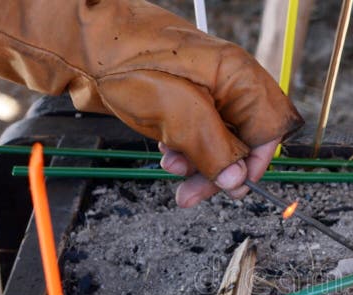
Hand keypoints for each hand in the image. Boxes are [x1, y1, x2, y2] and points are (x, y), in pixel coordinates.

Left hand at [0, 0, 302, 204]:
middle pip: (247, 140)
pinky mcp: (191, 103)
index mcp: (238, 77)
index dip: (255, 161)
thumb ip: (211, 147)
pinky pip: (203, 137)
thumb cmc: (125, 60)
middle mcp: (230, 85)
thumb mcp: (173, 110)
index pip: (271, 129)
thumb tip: (237, 182)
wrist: (82, 43)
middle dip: (222, 170)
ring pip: (224, 143)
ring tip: (173, 170)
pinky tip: (168, 154)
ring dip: (201, 165)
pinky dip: (188, 153)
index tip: (233, 184)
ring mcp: (211, 94)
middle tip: (193, 193)